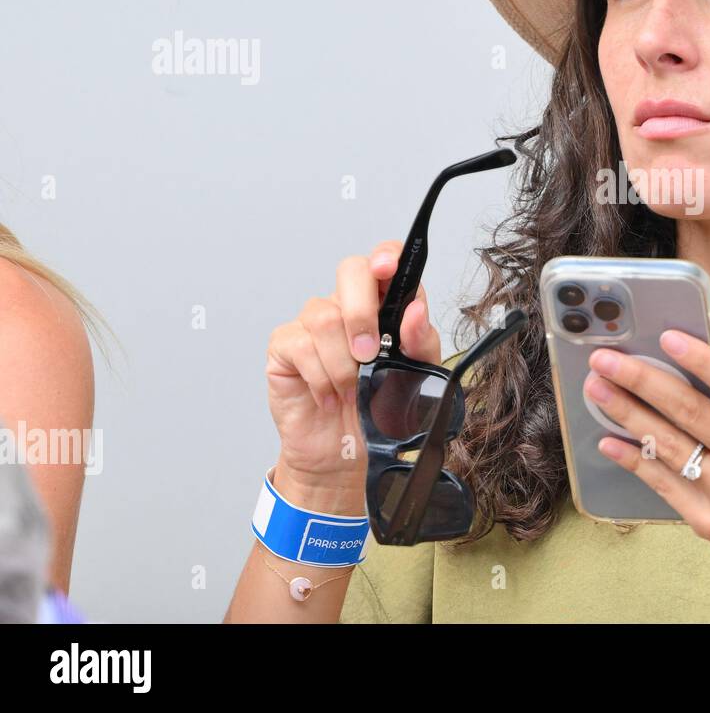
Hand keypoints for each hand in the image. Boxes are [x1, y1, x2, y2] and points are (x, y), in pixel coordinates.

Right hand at [265, 239, 442, 489]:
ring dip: (343, 363)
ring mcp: (313, 323)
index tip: (387, 267)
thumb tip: (416, 310)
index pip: (386, 260)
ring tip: (352, 392)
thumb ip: (421, 343)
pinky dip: (320, 377)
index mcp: (385, 305)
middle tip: (369, 355)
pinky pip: (300, 344)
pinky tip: (329, 397)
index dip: (386, 255)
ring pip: (324, 316)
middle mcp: (348, 306)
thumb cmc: (382, 410)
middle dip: (362, 311)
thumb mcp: (416, 378)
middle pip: (350, 271)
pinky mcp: (286, 347)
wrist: (347, 457)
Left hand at [583, 331, 709, 584]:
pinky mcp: (709, 522)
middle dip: (641, 380)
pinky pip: (662, 483)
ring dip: (626, 413)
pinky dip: (633, 459)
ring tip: (596, 390)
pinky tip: (608, 440)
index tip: (666, 338)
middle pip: (691, 411)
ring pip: (668, 444)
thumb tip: (690, 363)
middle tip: (605, 360)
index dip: (701, 359)